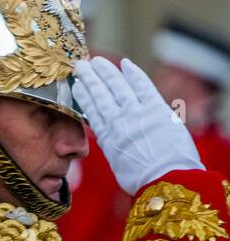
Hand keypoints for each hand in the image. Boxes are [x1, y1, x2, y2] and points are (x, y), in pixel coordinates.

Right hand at [71, 56, 203, 194]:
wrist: (164, 180)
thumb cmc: (142, 179)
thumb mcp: (118, 163)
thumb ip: (114, 146)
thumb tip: (113, 141)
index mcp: (106, 136)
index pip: (91, 110)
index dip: (83, 95)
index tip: (76, 84)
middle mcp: (117, 121)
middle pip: (100, 94)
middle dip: (90, 78)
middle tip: (81, 64)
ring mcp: (135, 113)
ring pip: (117, 86)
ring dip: (106, 71)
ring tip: (96, 61)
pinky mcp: (156, 109)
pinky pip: (142, 86)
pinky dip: (133, 74)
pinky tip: (125, 63)